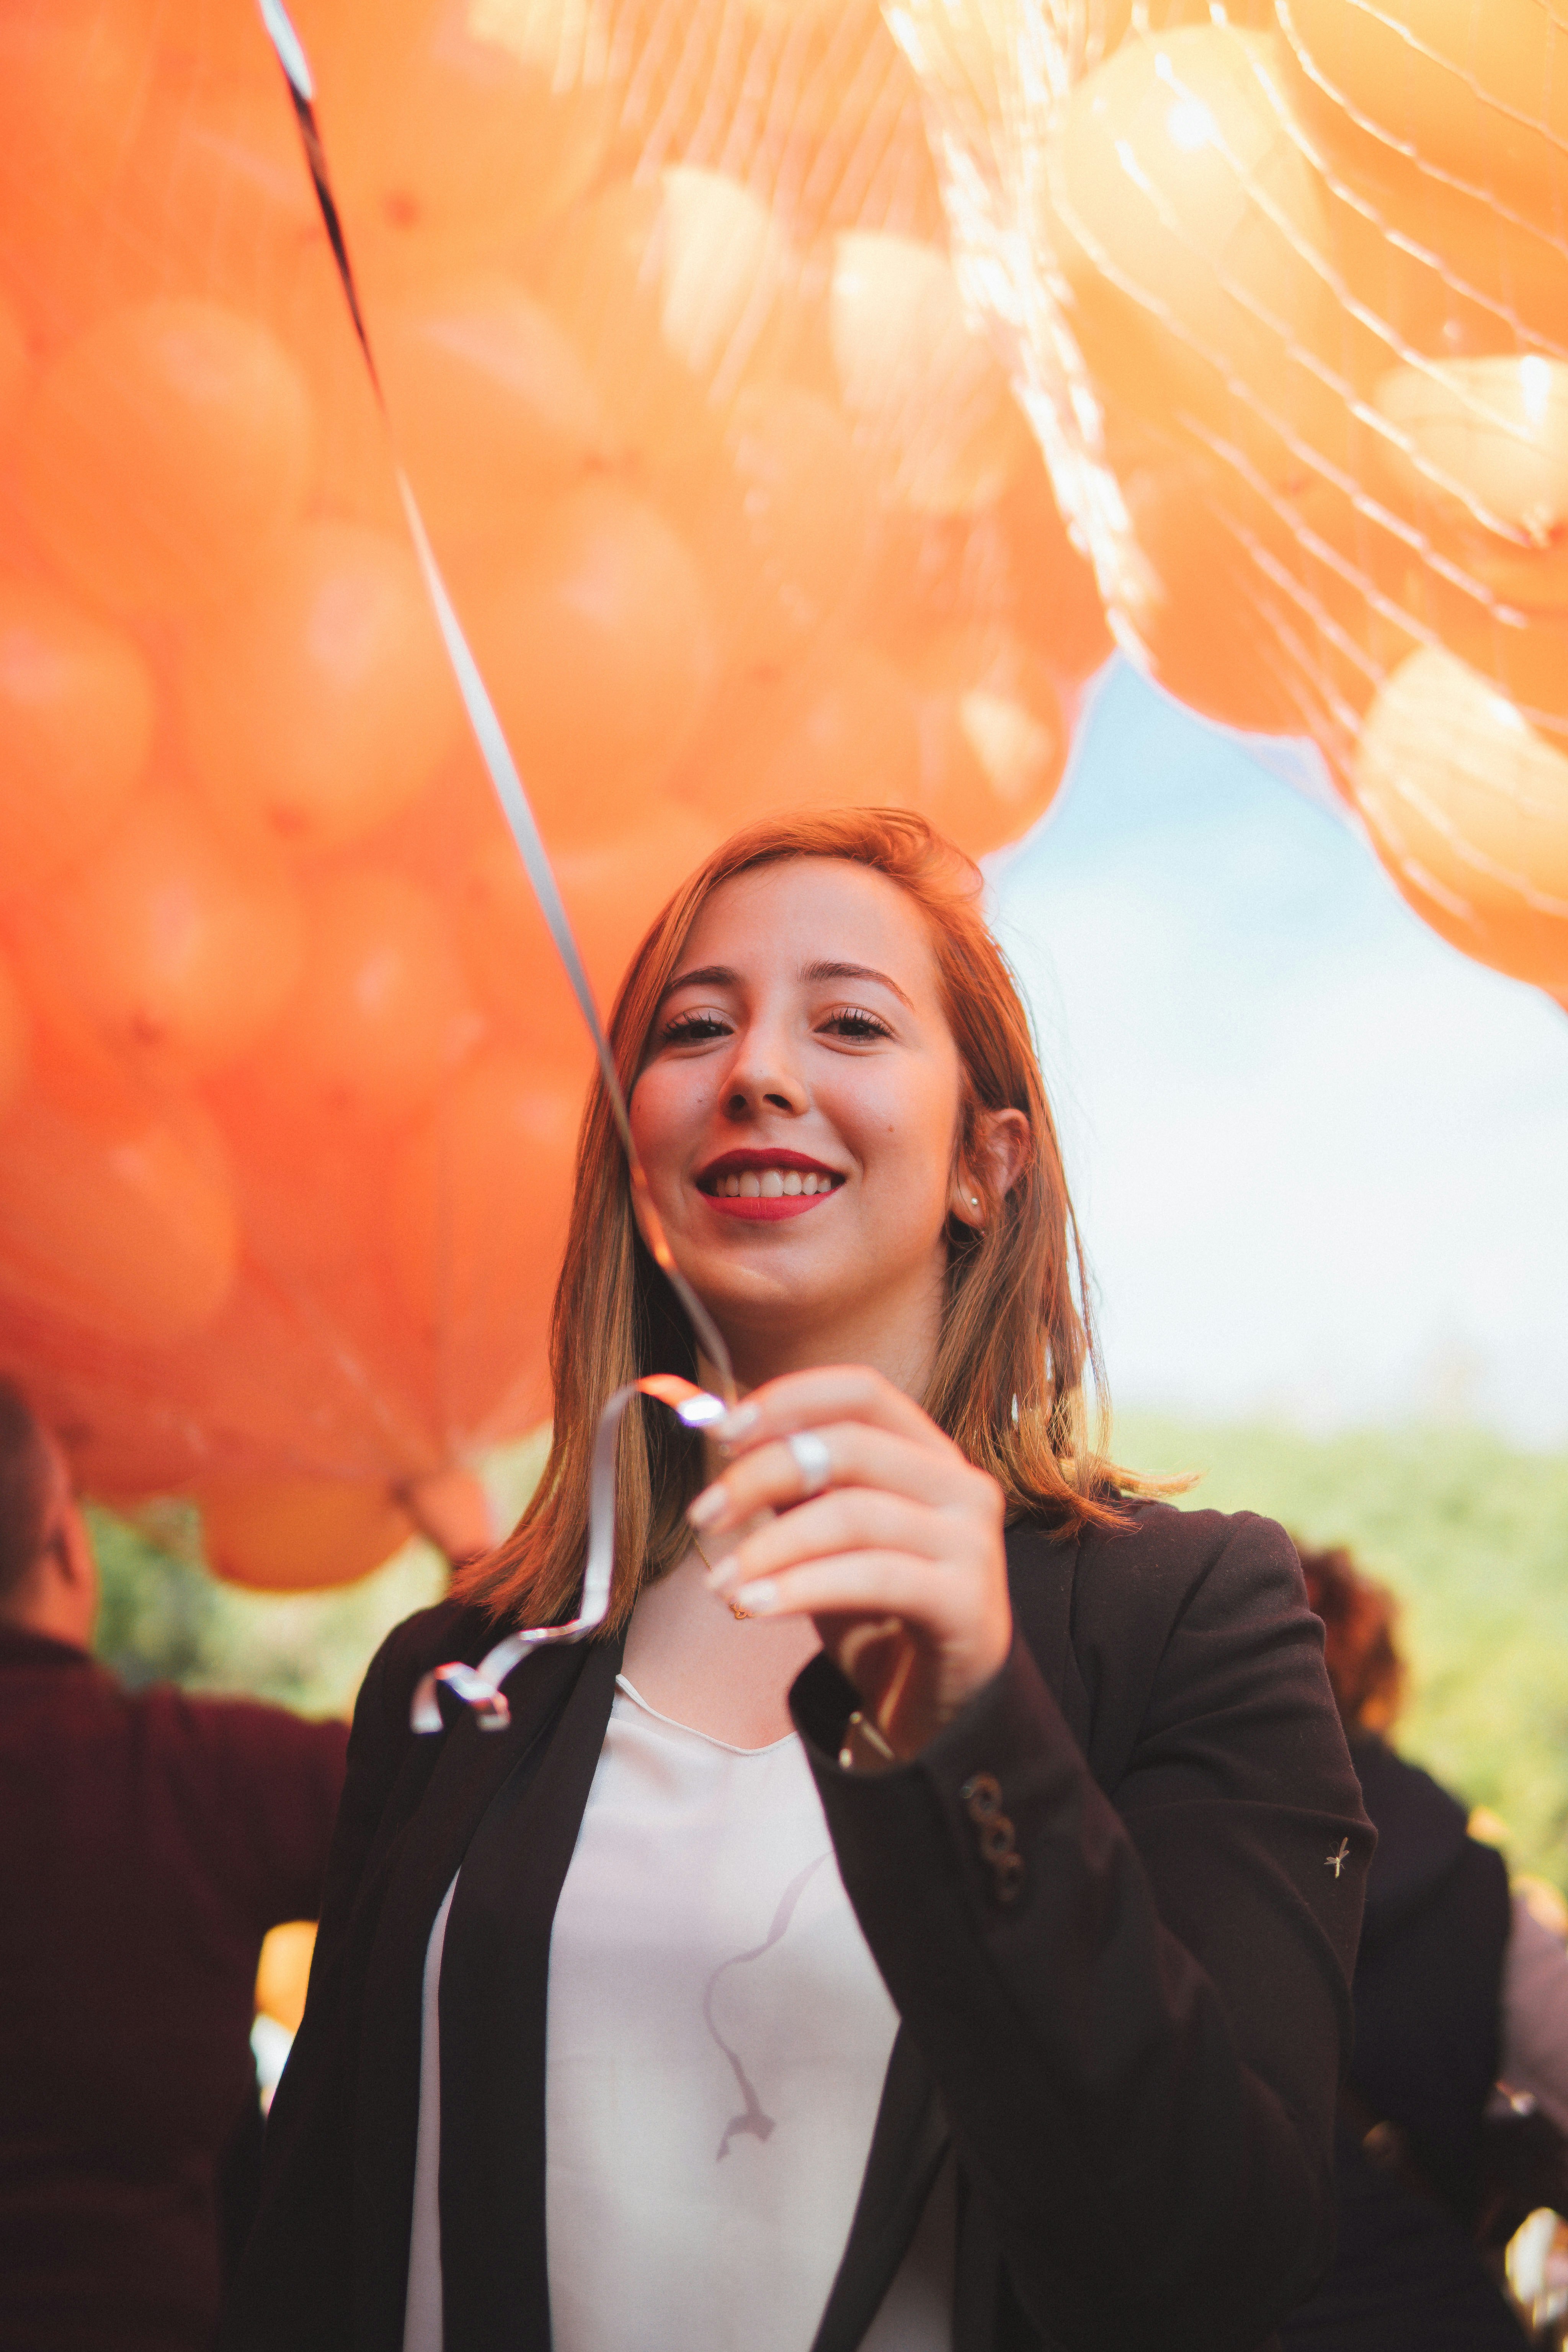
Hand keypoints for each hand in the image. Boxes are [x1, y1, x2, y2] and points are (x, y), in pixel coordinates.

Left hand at [689, 1366, 1012, 1759]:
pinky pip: (872, 1577)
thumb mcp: (828, 1535)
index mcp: (931, 1452)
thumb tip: (730, 1433)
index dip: (789, 1399)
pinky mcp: (966, 1601)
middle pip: (850, 1446)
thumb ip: (798, 1483)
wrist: (935, 1702)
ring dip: (771, 1545)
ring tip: (720, 1582)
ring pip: (854, 1514)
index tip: (721, 1431)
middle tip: (703, 1515)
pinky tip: (753, 1606)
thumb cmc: (876, 1609)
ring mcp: (971, 1542)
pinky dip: (801, 1587)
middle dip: (763, 1474)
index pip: (862, 1390)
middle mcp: (961, 1485)